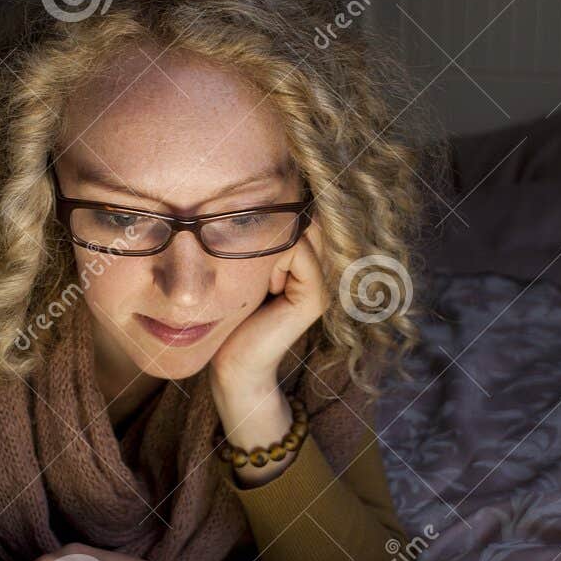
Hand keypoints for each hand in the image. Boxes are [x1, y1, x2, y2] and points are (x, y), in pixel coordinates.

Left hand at [208, 218, 327, 396]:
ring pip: (298, 231)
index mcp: (313, 262)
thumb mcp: (249, 266)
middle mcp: (326, 271)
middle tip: (257, 270)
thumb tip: (272, 198)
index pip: (304, 213)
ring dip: (269, 248)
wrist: (233, 363)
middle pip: (304, 217)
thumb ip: (268, 237)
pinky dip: (271, 263)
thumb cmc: (234, 314)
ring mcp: (325, 285)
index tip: (253, 257)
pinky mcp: (315, 298)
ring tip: (262, 283)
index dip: (276, 221)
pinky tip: (265, 290)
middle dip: (275, 231)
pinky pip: (296, 251)